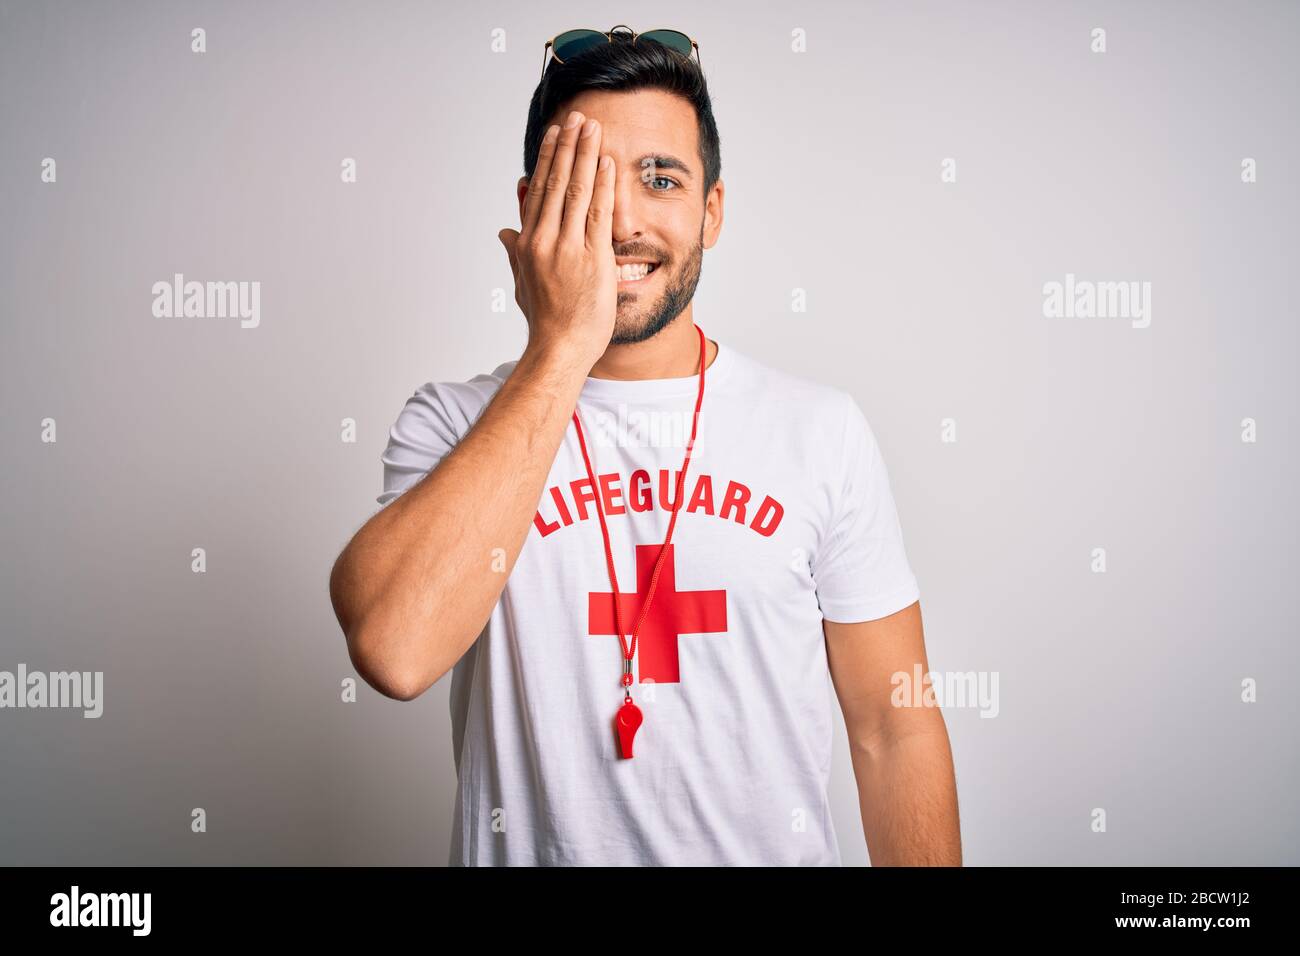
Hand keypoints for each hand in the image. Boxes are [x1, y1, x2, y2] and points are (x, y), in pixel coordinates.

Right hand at [499, 110, 616, 368]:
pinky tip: (606, 163)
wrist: (559, 348)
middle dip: (568, 147)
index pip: (538, 191)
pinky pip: (597, 213)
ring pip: (576, 191)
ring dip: (585, 156)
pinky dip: (602, 185)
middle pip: (556, 183)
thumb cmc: (545, 321)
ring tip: (592, 129)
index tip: (556, 135)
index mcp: (528, 243)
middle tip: (576, 118)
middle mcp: (545, 240)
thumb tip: (504, 231)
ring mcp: (568, 248)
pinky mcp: (592, 259)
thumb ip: (514, 253)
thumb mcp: (522, 283)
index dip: (549, 159)